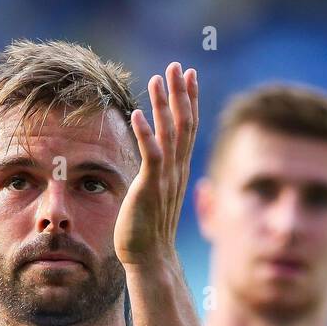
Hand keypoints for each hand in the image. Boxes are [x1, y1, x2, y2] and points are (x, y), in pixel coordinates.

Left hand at [114, 63, 197, 266]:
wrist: (150, 259)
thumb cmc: (147, 229)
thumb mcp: (154, 193)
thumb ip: (156, 173)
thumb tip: (153, 160)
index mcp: (178, 170)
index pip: (187, 128)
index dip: (189, 99)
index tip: (189, 75)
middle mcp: (176, 171)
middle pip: (184, 124)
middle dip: (181, 93)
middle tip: (178, 66)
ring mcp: (165, 179)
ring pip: (169, 134)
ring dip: (163, 106)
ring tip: (158, 79)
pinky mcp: (150, 189)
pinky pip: (150, 156)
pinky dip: (145, 134)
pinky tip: (138, 114)